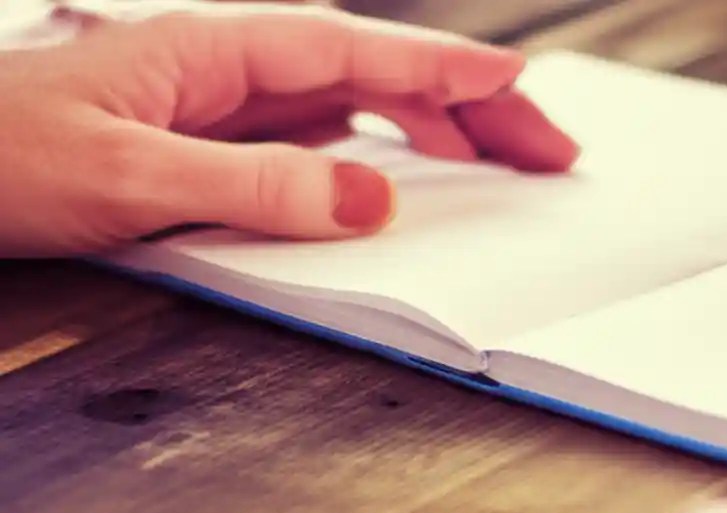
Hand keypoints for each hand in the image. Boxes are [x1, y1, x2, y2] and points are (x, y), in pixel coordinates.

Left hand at [0, 2, 578, 256]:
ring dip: (435, 127)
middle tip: (547, 148)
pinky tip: (403, 176)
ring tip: (500, 162)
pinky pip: (320, 140)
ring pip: (357, 105)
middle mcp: (230, 68)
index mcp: (215, 50)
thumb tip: (374, 200)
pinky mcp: (213, 145)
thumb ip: (256, 188)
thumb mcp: (130, 180)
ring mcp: (225, 106)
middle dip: (469, 104)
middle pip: (377, 73)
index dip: (445, 65)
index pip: (357, 50)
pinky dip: (379, 153)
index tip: (519, 80)